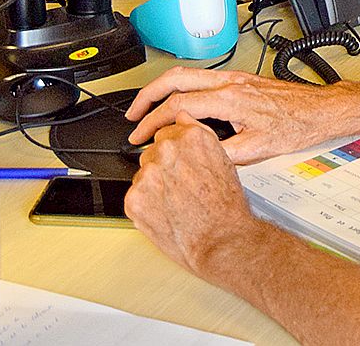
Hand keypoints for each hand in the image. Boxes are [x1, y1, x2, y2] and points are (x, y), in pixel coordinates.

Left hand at [125, 113, 256, 275]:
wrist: (220, 239)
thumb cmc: (226, 206)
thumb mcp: (224, 160)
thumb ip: (199, 134)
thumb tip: (184, 120)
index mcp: (191, 137)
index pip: (167, 131)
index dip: (174, 150)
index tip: (178, 162)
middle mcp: (167, 151)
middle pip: (153, 152)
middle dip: (163, 167)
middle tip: (179, 187)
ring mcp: (148, 174)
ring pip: (143, 175)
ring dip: (153, 186)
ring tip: (174, 203)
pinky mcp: (134, 198)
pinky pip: (134, 196)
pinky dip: (145, 205)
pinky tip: (165, 212)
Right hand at [126, 67, 348, 162]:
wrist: (321, 110)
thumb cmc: (297, 126)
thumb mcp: (257, 149)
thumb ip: (222, 152)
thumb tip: (195, 156)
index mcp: (229, 98)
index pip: (178, 106)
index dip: (153, 122)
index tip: (140, 137)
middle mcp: (230, 82)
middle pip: (175, 79)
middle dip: (147, 95)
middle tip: (132, 115)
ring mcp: (235, 78)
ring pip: (187, 74)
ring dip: (163, 90)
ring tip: (149, 108)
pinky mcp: (241, 81)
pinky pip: (202, 79)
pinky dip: (182, 89)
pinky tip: (181, 105)